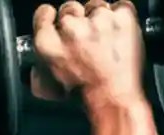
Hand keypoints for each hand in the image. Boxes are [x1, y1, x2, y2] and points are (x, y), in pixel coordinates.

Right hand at [30, 1, 145, 107]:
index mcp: (47, 43)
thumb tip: (45, 41)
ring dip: (98, 18)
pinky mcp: (121, 17)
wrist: (112, 96)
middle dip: (76, 19)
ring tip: (104, 37)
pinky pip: (120, 5)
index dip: (49, 15)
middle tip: (85, 37)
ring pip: (96, 5)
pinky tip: (117, 31)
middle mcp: (70, 28)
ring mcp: (97, 20)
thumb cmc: (83, 94)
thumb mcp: (48, 81)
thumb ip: (42, 56)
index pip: (43, 13)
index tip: (53, 17)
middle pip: (70, 7)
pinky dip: (120, 16)